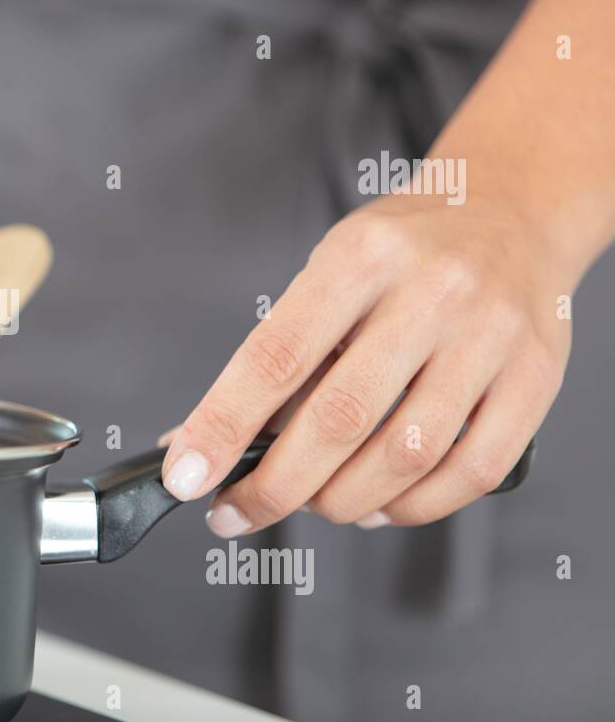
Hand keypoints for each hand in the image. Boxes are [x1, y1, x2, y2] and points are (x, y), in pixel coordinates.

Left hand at [158, 191, 570, 535]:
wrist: (511, 209)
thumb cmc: (403, 251)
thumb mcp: (331, 268)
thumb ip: (282, 351)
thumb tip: (207, 439)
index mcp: (360, 257)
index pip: (275, 356)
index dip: (222, 426)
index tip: (184, 476)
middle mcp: (430, 292)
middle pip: (339, 418)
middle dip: (275, 486)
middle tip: (237, 512)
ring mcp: (490, 337)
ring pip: (405, 455)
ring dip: (342, 502)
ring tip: (315, 504)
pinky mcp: (537, 379)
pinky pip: (471, 471)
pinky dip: (414, 507)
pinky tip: (381, 504)